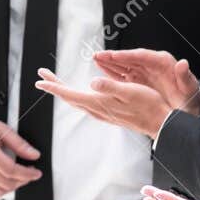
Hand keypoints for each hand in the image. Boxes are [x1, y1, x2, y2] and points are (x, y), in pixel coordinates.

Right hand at [0, 118, 41, 199]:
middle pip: (6, 183)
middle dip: (23, 181)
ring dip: (12, 188)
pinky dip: (0, 191)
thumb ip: (19, 144)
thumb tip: (34, 155)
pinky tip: (6, 183)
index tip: (36, 173)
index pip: (11, 170)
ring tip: (18, 179)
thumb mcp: (3, 130)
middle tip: (29, 174)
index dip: (27, 174)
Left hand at [34, 68, 171, 138]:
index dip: (53, 87)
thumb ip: (110, 87)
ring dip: (64, 91)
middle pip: (69, 97)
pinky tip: (78, 94)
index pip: (69, 94)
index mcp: (98, 103)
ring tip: (55, 82)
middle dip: (54, 85)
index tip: (39, 80)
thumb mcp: (130, 91)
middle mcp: (97, 110)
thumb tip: (91, 83)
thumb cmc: (148, 105)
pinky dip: (76, 96)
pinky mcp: (108, 113)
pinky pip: (85, 104)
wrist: (160, 123)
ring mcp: (102, 113)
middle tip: (43, 75)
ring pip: (76, 101)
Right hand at [92, 49, 199, 114]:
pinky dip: (112, 71)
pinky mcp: (139, 81)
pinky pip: (123, 74)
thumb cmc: (191, 99)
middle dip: (113, 56)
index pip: (143, 56)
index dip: (128, 55)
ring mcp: (144, 73)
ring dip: (110, 62)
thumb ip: (185, 76)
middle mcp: (152, 65)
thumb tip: (183, 63)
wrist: (190, 109)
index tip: (114, 55)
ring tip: (95, 58)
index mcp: (164, 63)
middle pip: (130, 58)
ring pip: (124, 64)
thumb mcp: (190, 89)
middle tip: (98, 55)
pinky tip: (101, 68)